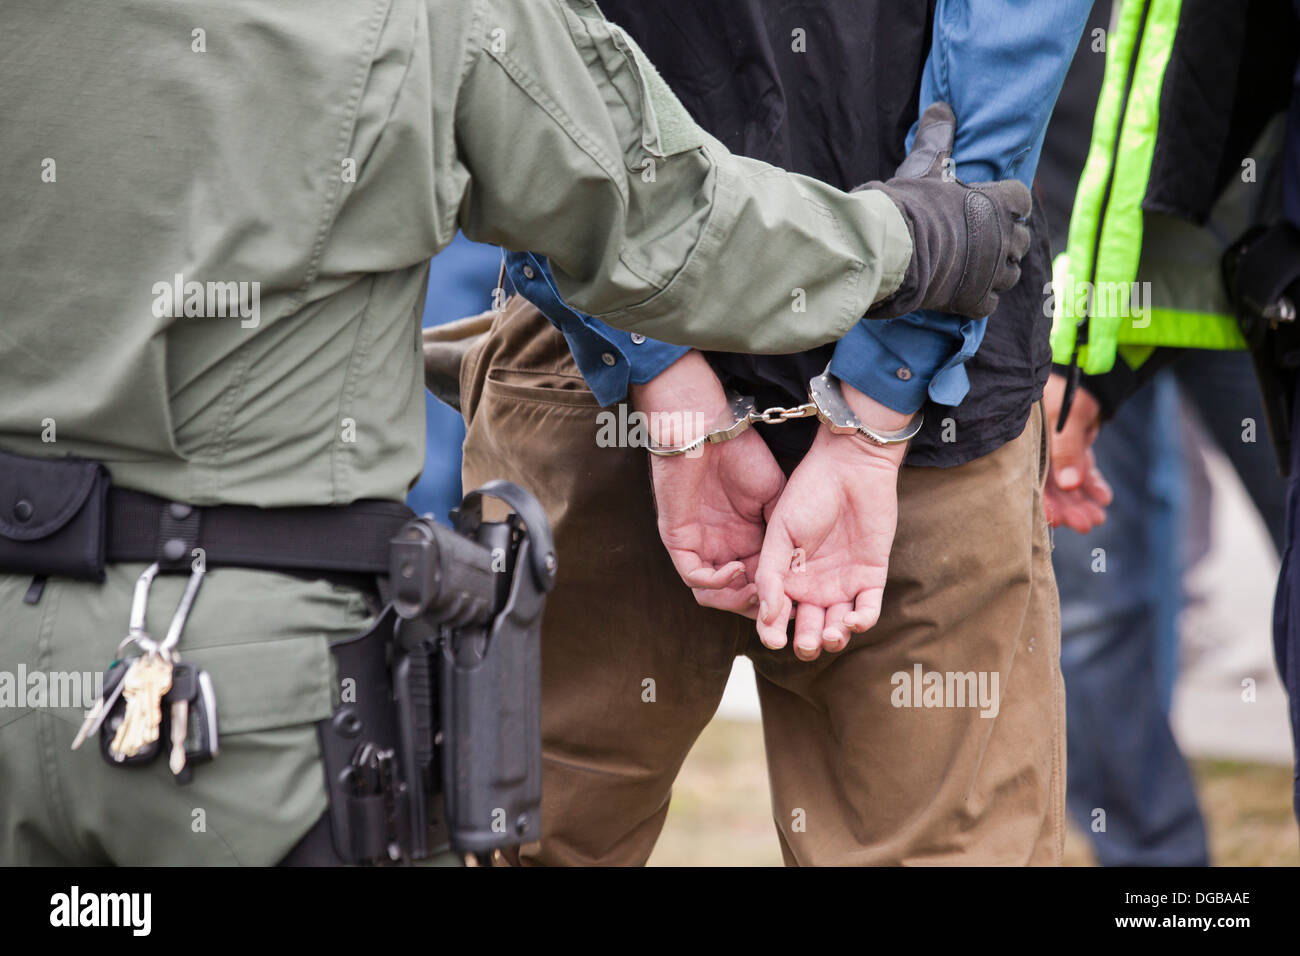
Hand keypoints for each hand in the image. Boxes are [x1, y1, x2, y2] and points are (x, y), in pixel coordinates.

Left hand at [633, 352, 785, 615]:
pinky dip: (717, 581)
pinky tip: (738, 567)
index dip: (776, 596)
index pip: (759, 583)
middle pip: (735, 596)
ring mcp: (699, 545)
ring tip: (758, 591)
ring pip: (712, 594)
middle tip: (777, 606)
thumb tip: (794, 569)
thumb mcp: (775, 498)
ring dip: (736, 599)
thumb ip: (783, 533)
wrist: (709, 429)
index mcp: (745, 539)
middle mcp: (721, 547)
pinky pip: (694, 576)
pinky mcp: (679, 540)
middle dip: (757, 606)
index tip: (796, 600)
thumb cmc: (743, 455)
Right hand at [754, 384, 909, 660]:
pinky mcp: (871, 575)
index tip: (773, 640)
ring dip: (833, 637)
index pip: (777, 614)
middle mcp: (813, 585)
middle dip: (806, 642)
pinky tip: (854, 620)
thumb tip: (766, 616)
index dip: (772, 631)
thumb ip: (771, 575)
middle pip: (808, 626)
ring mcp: (843, 581)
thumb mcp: (780, 533)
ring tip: (830, 635)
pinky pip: (868, 608)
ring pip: (837, 624)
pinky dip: (862, 620)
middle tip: (805, 645)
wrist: (850, 467)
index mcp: (786, 576)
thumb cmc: (808, 493)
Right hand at [863, 101, 1031, 318]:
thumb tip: (941, 106)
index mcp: (1000, 201)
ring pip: (1010, 273)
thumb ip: (937, 138)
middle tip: (981, 240)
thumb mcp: (924, 166)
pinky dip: (979, 298)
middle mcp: (1006, 236)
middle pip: (1021, 239)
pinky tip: (963, 293)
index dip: (1011, 204)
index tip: (998, 207)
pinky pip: (990, 302)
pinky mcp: (977, 300)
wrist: (895, 250)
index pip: (1022, 199)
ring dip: (996, 270)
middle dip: (1006, 240)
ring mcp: (995, 271)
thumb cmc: (911, 204)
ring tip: (975, 268)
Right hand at [1043, 372, 1111, 532]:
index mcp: (1025, 445)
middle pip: (1051, 487)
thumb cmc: (1068, 391)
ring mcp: (1056, 451)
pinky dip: (1093, 484)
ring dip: (1082, 501)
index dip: (1043, 503)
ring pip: (1068, 484)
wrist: (1090, 370)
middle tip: (1087, 524)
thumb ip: (1068, 452)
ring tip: (1098, 517)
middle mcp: (1038, 451)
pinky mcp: (1074, 448)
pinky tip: (1104, 497)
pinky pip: (1083, 471)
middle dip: (1070, 508)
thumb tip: (1070, 485)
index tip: (1058, 521)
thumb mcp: (1065, 420)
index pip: (1029, 481)